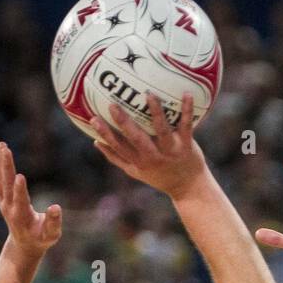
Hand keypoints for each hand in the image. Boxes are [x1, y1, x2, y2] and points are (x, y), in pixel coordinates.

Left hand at [0, 143, 61, 255]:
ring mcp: (3, 202)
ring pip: (0, 179)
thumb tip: (56, 207)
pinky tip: (1, 153)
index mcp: (21, 216)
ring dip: (0, 162)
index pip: (20, 200)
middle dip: (6, 167)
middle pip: (6, 185)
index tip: (20, 176)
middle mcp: (9, 208)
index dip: (19, 189)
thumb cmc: (41, 239)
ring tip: (2, 145)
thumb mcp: (51, 235)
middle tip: (6, 150)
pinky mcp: (2, 198)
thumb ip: (54, 222)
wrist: (24, 244)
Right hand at [91, 95, 206, 199]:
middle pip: (136, 139)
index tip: (93, 119)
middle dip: (124, 123)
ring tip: (149, 95)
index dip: (105, 134)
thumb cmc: (160, 176)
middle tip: (112, 105)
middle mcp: (153, 157)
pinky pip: (186, 126)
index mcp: (139, 162)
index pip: (118, 147)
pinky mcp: (186, 146)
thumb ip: (117, 158)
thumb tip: (95, 142)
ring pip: (161, 130)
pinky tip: (187, 94)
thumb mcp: (136, 172)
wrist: (189, 188)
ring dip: (155, 113)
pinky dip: (187, 111)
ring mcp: (170, 151)